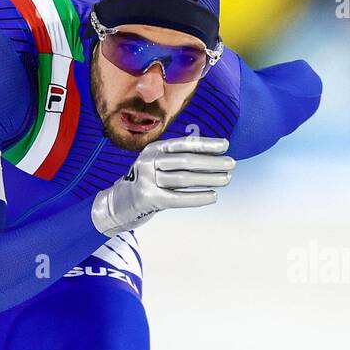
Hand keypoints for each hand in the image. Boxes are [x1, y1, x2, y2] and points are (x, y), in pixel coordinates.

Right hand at [91, 136, 234, 234]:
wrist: (118, 205)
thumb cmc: (146, 184)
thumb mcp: (157, 165)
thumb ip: (178, 160)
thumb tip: (213, 157)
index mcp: (154, 149)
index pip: (184, 144)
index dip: (206, 144)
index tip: (226, 146)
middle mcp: (148, 161)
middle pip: (186, 161)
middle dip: (211, 162)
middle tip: (231, 165)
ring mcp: (146, 180)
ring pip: (184, 179)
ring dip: (209, 179)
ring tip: (226, 180)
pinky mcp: (147, 199)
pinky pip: (178, 198)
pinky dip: (197, 197)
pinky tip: (213, 196)